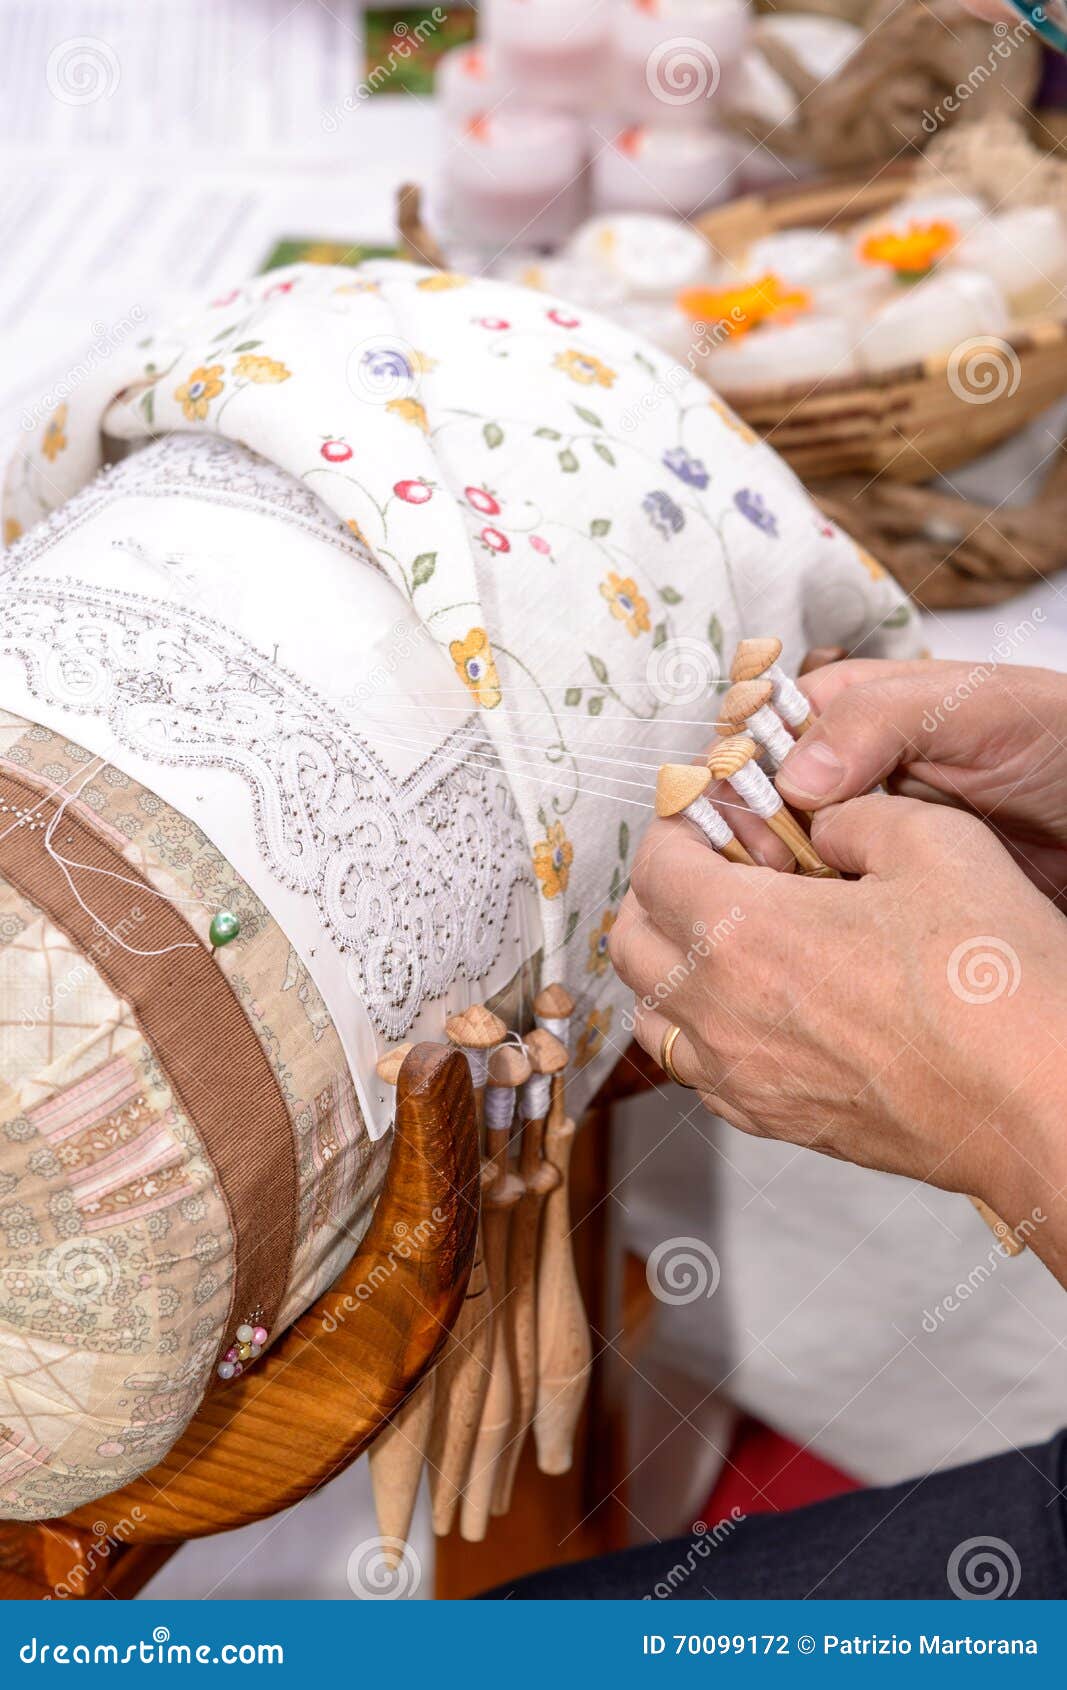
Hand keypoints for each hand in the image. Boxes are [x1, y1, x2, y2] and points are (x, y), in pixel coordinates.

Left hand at [610, 793, 1066, 1283]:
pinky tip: (763, 1004)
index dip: (676, 827)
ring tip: (731, 937)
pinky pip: (699, 1070)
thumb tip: (820, 823)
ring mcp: (742, 1077)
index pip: (654, 867)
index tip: (707, 816)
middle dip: (658, 892)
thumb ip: (853, 815)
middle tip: (713, 867)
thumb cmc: (995, 983)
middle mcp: (721, 1012)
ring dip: (671, 965)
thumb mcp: (934, 842)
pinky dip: (704, 1029)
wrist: (1039, 1103)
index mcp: (741, 933)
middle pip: (630, 942)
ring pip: (653, 1016)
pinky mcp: (774, 1121)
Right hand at [777, 659, 1066, 906]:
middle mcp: (841, 770)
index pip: (755, 733)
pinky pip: (825, 903)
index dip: (742, 772)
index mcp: (847, 709)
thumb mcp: (971, 707)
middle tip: (779, 870)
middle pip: (756, 803)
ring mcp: (859, 830)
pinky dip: (812, 918)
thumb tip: (792, 776)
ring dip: (776, 884)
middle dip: (750, 836)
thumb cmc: (1056, 738)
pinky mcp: (882, 885)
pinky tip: (823, 930)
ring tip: (802, 903)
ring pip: (781, 859)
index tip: (760, 814)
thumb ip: (877, 722)